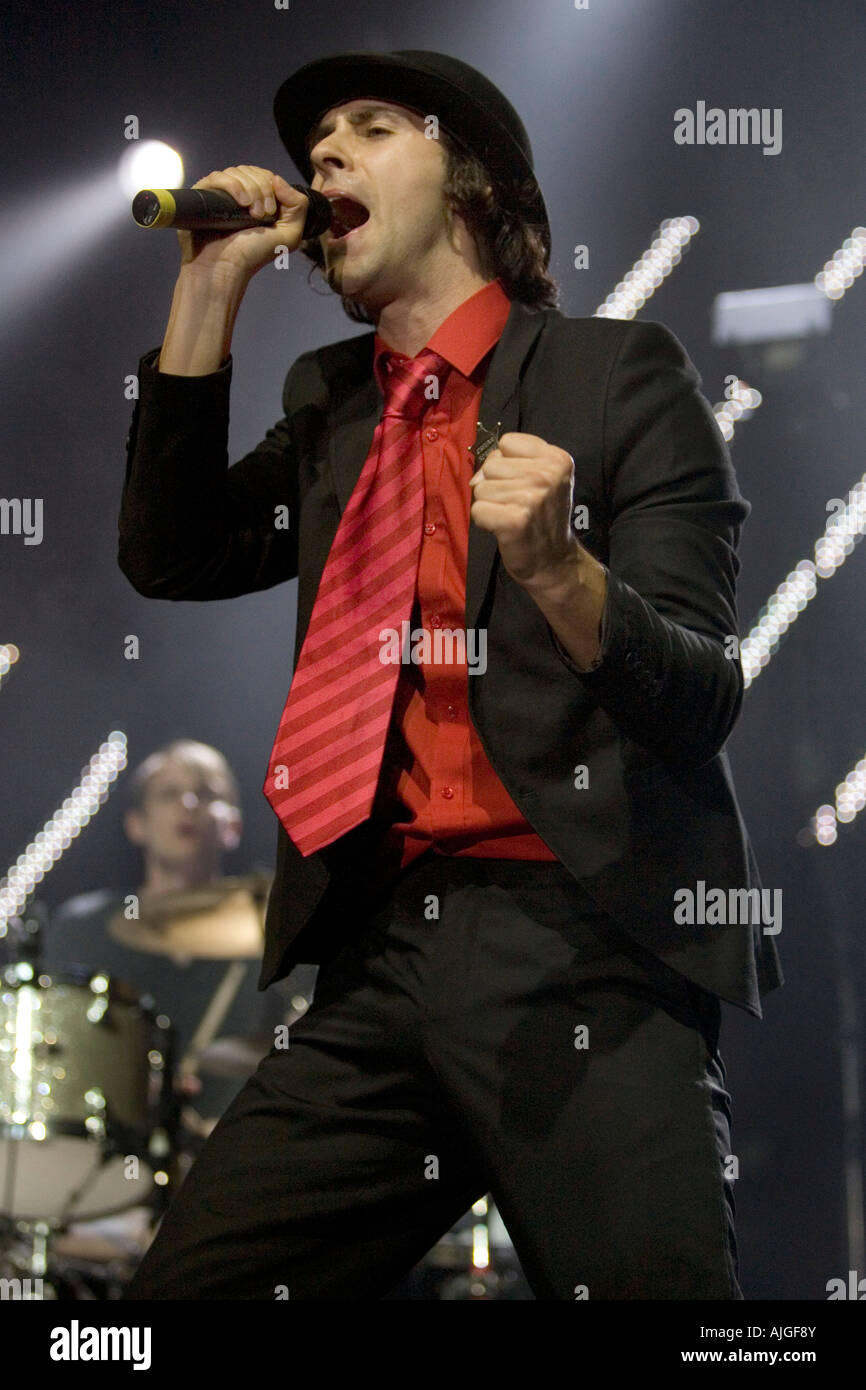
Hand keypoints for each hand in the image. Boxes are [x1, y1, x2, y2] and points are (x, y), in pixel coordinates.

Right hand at [176, 165, 312, 281]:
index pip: (265, 176)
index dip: (271, 187)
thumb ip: (298, 206)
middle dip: (262, 190)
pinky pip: (219, 176)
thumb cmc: (253, 255)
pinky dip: (234, 186)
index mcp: (257, 200)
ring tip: (251, 215)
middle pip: (253, 171)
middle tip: (261, 215)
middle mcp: (238, 194)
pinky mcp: (204, 193)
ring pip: (238, 171)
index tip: (271, 212)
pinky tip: (241, 203)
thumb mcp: (289, 235)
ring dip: (251, 190)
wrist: (225, 267)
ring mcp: (220, 193)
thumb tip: (277, 179)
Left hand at [469, 432, 580, 591]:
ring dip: (490, 504)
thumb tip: (477, 475)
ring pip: (481, 487)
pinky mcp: (514, 520)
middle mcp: (547, 475)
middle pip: (491, 464)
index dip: (507, 462)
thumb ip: (512, 463)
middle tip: (516, 503)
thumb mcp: (544, 479)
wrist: (554, 561)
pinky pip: (477, 509)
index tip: (521, 482)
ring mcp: (531, 498)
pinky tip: (503, 528)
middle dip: (496, 484)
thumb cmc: (543, 517)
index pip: (507, 442)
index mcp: (557, 458)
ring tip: (511, 515)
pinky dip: (484, 521)